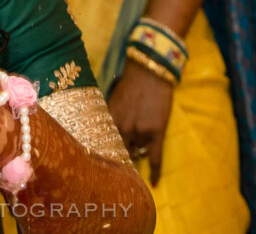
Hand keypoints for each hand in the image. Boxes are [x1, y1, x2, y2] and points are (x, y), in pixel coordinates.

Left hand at [105, 64, 170, 183]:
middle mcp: (122, 128)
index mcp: (108, 121)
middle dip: (119, 159)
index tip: (99, 170)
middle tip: (118, 167)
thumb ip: (109, 121)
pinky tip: (153, 183)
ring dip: (138, 152)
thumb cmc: (130, 85)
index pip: (103, 147)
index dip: (103, 159)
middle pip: (120, 153)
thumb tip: (105, 140)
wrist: (150, 71)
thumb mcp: (112, 102)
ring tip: (139, 147)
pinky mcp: (156, 132)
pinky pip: (156, 157)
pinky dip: (155, 171)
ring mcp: (140, 131)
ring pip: (138, 151)